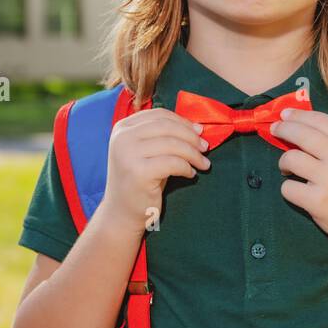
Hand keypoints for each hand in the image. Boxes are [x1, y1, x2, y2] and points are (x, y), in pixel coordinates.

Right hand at [98, 108, 210, 234]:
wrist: (121, 213)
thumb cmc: (139, 180)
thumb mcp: (147, 151)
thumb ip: (163, 136)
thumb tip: (197, 127)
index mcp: (122, 127)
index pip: (159, 115)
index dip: (183, 121)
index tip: (199, 131)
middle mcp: (122, 138)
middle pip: (167, 127)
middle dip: (191, 136)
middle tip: (205, 147)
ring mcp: (128, 154)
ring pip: (172, 144)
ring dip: (193, 153)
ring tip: (203, 163)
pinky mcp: (139, 172)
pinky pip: (173, 163)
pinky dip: (186, 167)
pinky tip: (191, 174)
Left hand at [269, 108, 327, 250]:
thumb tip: (301, 125)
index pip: (321, 121)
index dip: (300, 115)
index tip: (285, 113)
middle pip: (302, 134)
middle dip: (284, 129)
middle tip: (276, 130)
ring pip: (290, 159)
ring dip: (284, 162)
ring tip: (288, 169)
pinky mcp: (317, 202)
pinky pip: (288, 187)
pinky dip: (288, 188)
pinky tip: (297, 190)